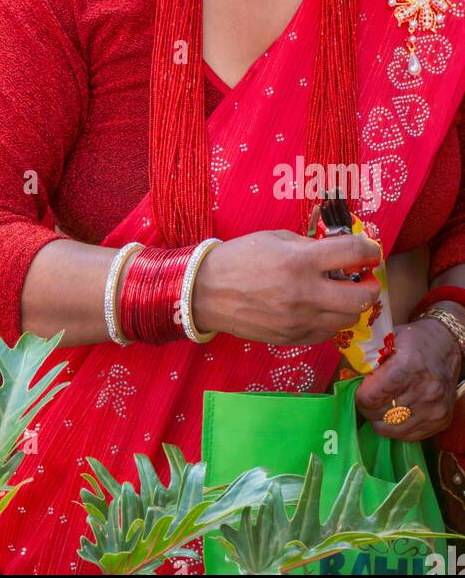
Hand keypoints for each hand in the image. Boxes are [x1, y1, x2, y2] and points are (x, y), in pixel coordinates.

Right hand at [193, 229, 381, 345]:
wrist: (207, 291)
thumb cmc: (240, 257)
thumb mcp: (276, 239)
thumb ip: (310, 246)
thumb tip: (338, 253)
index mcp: (300, 261)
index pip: (353, 254)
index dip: (370, 250)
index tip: (371, 251)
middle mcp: (305, 294)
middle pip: (362, 298)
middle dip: (371, 286)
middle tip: (365, 278)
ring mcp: (300, 320)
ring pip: (348, 320)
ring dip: (351, 305)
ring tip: (341, 293)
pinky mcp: (293, 338)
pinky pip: (327, 332)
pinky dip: (331, 319)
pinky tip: (320, 307)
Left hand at [356, 317, 461, 440]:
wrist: (448, 347)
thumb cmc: (413, 341)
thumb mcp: (388, 338)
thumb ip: (367, 358)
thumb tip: (347, 377)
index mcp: (409, 365)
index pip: (372, 396)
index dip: (360, 395)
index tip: (360, 388)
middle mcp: (425, 390)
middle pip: (379, 415)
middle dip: (367, 407)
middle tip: (368, 396)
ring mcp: (434, 409)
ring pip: (391, 430)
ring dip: (380, 420)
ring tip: (381, 404)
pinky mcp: (440, 422)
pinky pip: (407, 436)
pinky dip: (395, 427)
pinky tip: (395, 412)